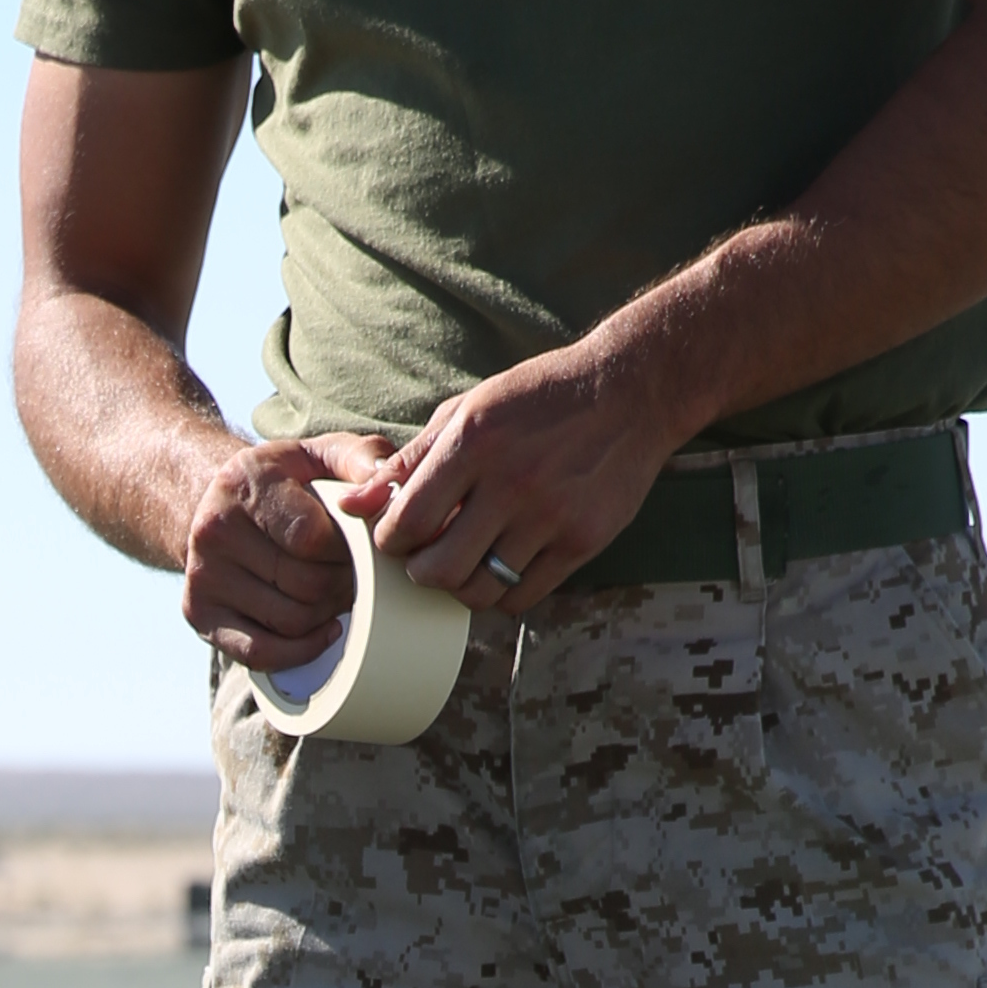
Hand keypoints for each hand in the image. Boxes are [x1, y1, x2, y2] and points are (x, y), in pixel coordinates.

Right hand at [178, 430, 396, 666]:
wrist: (219, 502)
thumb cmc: (287, 481)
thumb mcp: (323, 454)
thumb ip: (363, 461)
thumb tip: (386, 495)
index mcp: (246, 480)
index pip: (311, 537)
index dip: (349, 551)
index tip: (360, 546)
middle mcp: (215, 528)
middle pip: (305, 585)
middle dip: (344, 585)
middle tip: (356, 575)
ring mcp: (204, 576)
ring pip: (291, 621)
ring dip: (327, 614)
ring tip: (335, 593)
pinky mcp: (200, 614)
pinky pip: (261, 653)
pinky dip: (302, 650)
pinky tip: (322, 630)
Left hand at [353, 330, 693, 610]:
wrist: (632, 391)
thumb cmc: (539, 398)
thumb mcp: (469, 410)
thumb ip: (409, 461)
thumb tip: (353, 505)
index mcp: (475, 443)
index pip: (409, 522)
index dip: (391, 542)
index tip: (397, 537)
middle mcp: (512, 482)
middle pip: (440, 570)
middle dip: (420, 573)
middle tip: (425, 559)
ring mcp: (552, 516)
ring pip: (481, 590)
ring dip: (461, 587)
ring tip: (463, 564)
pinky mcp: (583, 541)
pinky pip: (524, 596)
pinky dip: (502, 594)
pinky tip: (500, 569)